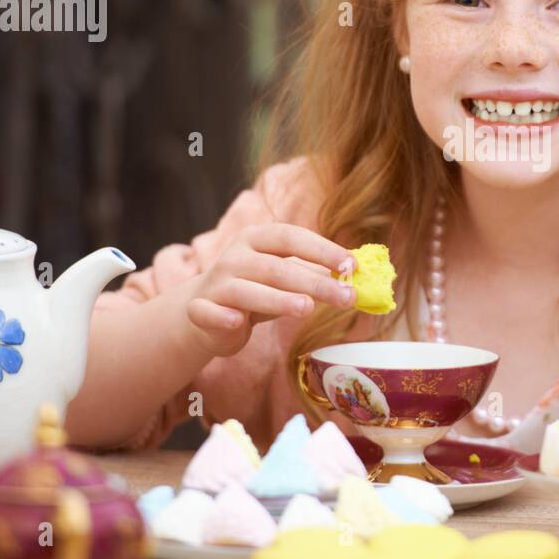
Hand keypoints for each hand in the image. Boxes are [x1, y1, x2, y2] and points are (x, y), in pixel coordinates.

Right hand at [186, 224, 356, 356]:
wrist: (204, 314)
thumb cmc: (255, 291)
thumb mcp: (284, 278)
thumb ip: (315, 275)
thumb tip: (359, 278)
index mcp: (257, 240)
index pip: (291, 237)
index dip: (321, 249)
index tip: (351, 264)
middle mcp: (235, 257)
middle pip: (276, 267)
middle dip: (314, 282)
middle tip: (345, 297)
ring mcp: (216, 283)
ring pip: (246, 290)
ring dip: (278, 299)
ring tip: (307, 309)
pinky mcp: (199, 309)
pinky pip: (208, 311)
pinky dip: (221, 315)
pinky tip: (238, 321)